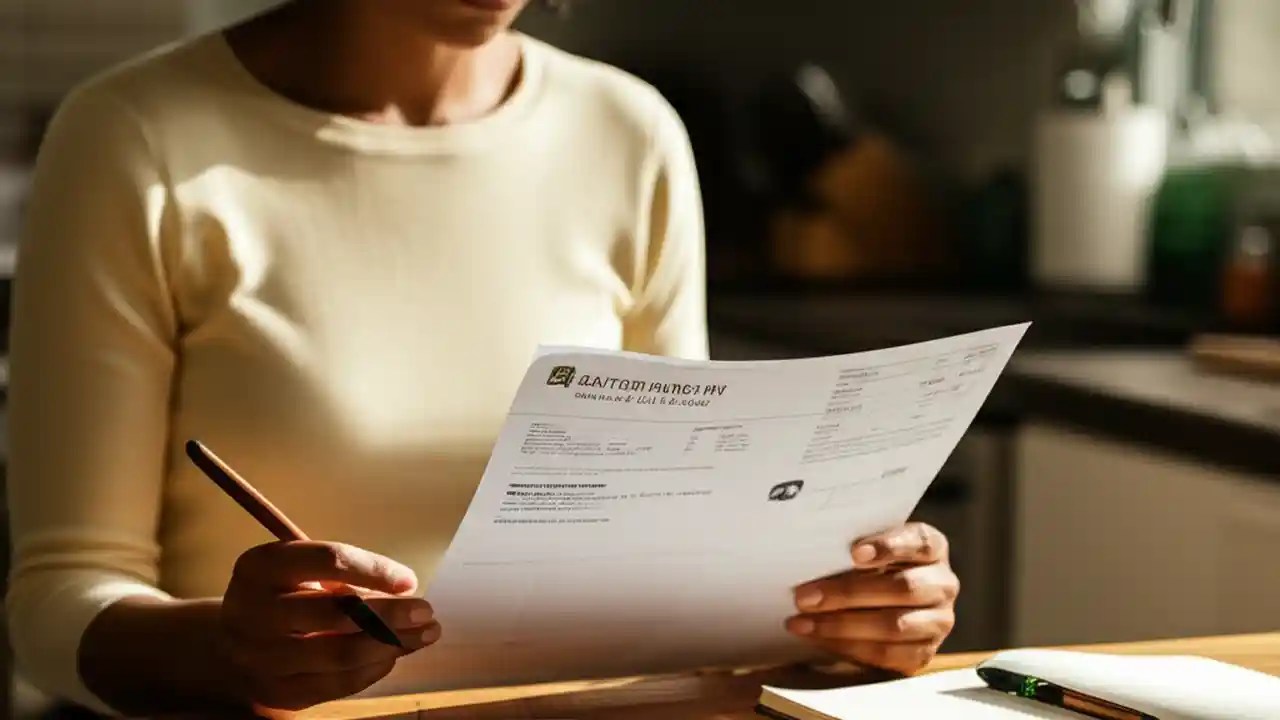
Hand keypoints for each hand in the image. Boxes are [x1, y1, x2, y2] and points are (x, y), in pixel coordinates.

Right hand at [219, 541, 439, 710]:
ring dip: (391, 644)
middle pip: (335, 613)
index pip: (327, 561)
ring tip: (423, 635)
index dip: (374, 569)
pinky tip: (392, 655)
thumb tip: (406, 588)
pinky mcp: (275, 692)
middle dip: (390, 614)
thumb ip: (343, 574)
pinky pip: (336, 684)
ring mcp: (260, 657)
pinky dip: (373, 669)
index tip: (409, 580)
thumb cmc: (281, 593)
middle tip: (426, 611)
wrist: (231, 641)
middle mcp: (252, 612)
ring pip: (339, 654)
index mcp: (259, 567)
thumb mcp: (299, 569)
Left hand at [785, 522, 958, 674]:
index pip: (920, 542)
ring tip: (804, 622)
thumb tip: (814, 555)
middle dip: (848, 593)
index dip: (888, 546)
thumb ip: (853, 550)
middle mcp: (942, 584)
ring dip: (841, 625)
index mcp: (933, 548)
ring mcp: (938, 621)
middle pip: (902, 588)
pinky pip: (887, 654)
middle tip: (805, 596)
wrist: (884, 606)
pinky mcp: (924, 652)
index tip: (854, 553)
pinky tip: (820, 638)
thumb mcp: (868, 551)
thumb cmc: (870, 568)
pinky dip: (848, 646)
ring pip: (893, 625)